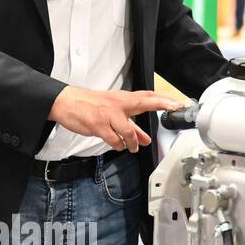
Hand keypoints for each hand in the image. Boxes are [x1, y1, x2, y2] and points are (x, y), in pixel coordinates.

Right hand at [47, 86, 188, 152]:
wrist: (66, 102)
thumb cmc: (89, 105)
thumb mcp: (111, 111)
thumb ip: (130, 126)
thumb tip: (144, 138)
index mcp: (122, 98)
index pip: (147, 96)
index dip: (163, 100)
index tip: (177, 103)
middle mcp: (118, 104)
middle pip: (144, 102)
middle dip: (161, 104)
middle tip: (174, 108)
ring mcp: (108, 115)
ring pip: (129, 130)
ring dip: (133, 142)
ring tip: (133, 147)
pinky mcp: (98, 125)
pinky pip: (114, 140)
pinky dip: (118, 145)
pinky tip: (118, 145)